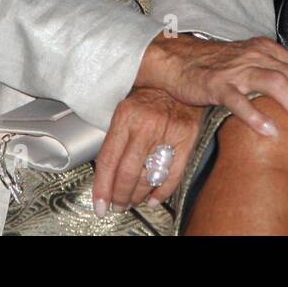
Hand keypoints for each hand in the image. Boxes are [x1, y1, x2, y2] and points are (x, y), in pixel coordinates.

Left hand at [91, 86, 204, 216]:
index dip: (103, 187)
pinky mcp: (186, 139)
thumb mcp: (126, 109)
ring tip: (133, 201)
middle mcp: (146, 124)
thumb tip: (105, 174)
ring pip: (149, 176)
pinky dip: (163, 191)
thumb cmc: (151, 97)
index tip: (100, 203)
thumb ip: (115, 139)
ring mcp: (167, 132)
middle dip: (120, 196)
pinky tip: (154, 198)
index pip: (108, 160)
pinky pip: (173, 174)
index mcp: (126, 116)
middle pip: (127, 172)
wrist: (180, 81)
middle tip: (117, 205)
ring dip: (139, 196)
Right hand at [135, 34, 287, 138]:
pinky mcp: (217, 85)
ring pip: (276, 84)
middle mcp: (256, 55)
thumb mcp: (250, 60)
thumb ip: (273, 71)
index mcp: (267, 49)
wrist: (178, 60)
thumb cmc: (215, 65)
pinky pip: (239, 100)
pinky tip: (269, 131)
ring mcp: (237, 69)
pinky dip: (257, 116)